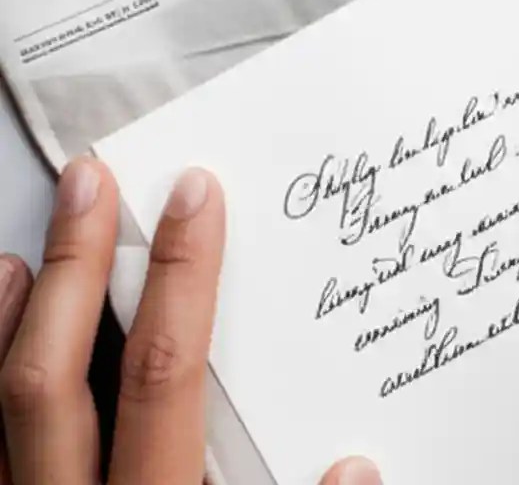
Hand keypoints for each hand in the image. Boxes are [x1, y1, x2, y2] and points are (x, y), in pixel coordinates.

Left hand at [0, 158, 382, 484]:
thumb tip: (358, 470)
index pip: (163, 373)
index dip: (181, 279)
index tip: (195, 202)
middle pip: (55, 373)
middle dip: (77, 265)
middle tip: (91, 186)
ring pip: (4, 399)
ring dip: (21, 312)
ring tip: (38, 244)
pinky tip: (0, 328)